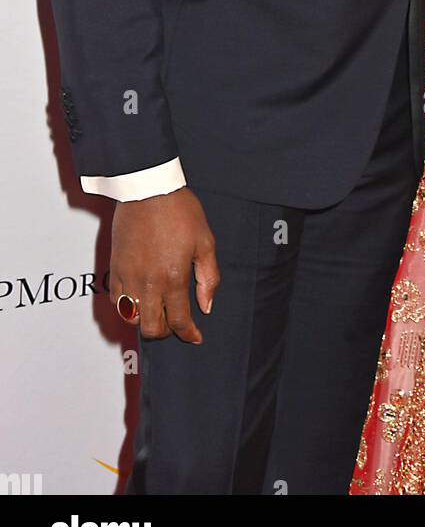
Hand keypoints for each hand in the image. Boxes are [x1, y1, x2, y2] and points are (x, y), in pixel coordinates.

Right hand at [110, 188, 219, 342]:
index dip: (189, 334)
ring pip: (132, 319)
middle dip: (167, 332)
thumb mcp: (205, 242)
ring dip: (147, 320)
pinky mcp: (115, 268)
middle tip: (176, 322)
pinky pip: (117, 301)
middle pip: (152, 329)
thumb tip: (206, 306)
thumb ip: (208, 278)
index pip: (179, 321)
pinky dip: (128, 306)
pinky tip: (141, 297)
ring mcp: (128, 277)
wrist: (148, 189)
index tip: (195, 336)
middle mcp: (148, 283)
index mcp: (173, 278)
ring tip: (159, 310)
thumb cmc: (181, 212)